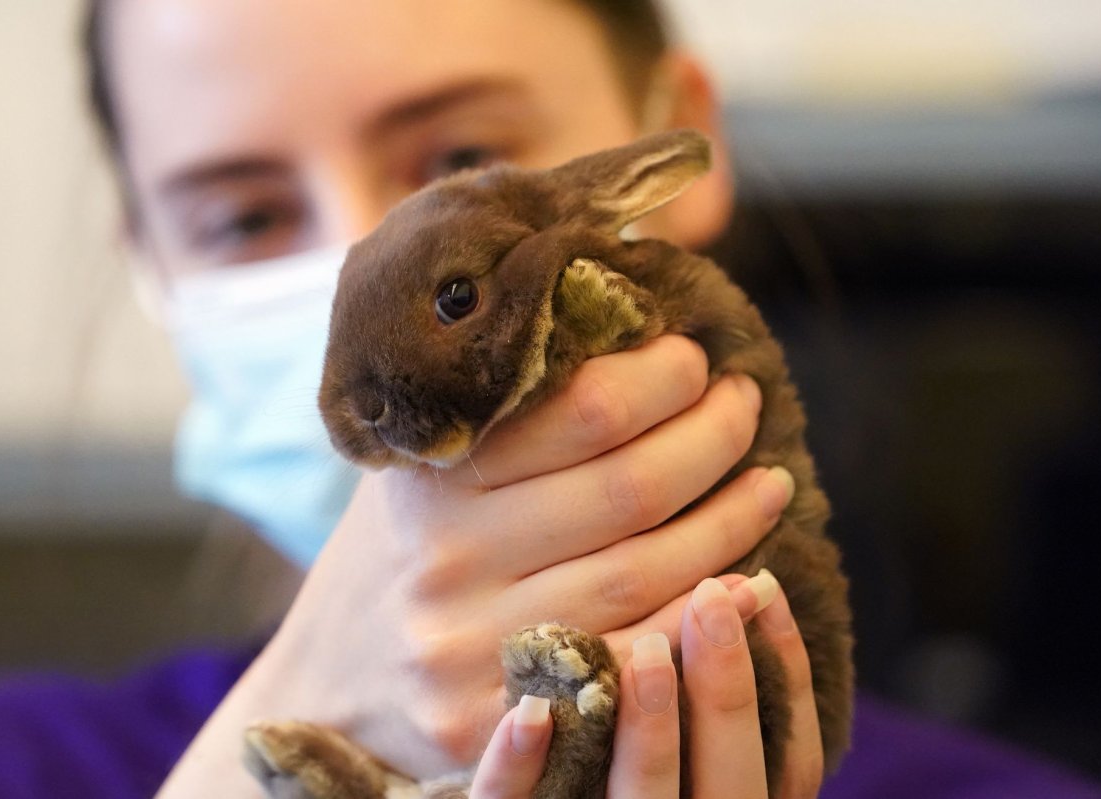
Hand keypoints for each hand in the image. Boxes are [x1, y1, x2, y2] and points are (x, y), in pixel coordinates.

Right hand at [157, 336, 793, 794]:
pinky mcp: (496, 723)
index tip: (694, 360)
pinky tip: (744, 577)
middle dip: (713, 437)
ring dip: (732, 522)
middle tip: (743, 406)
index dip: (661, 378)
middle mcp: (444, 562)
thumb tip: (615, 317)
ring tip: (768, 482)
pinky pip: (634, 661)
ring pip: (647, 576)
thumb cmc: (402, 553)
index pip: (582, 411)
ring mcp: (469, 650)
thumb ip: (498, 411)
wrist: (332, 685)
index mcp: (431, 478)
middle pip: (629, 490)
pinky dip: (703, 615)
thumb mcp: (424, 466)